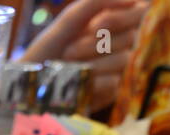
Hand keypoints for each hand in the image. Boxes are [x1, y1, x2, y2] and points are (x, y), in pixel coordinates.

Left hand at [22, 0, 148, 113]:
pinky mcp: (111, 91)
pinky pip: (113, 83)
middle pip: (129, 38)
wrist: (30, 80)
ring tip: (68, 66)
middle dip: (95, 43)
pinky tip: (75, 83)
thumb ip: (98, 2)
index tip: (97, 24)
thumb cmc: (50, 46)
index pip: (139, 13)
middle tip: (68, 51)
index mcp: (114, 22)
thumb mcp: (71, 19)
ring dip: (91, 63)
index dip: (120, 19)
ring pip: (122, 60)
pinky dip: (90, 82)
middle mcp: (121, 43)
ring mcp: (118, 68)